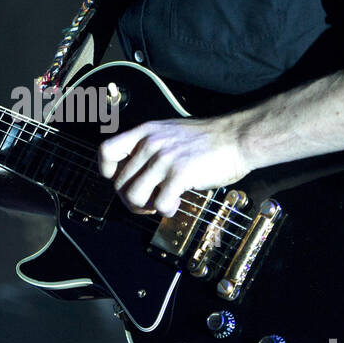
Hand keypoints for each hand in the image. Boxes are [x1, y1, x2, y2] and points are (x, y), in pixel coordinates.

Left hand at [98, 113, 251, 217]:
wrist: (237, 137)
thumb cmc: (208, 138)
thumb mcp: (170, 132)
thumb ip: (151, 147)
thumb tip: (137, 173)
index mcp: (145, 132)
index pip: (106, 150)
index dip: (107, 171)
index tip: (118, 180)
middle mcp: (150, 144)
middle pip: (119, 182)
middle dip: (131, 200)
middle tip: (147, 203)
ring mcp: (163, 158)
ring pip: (133, 195)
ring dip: (145, 207)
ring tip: (160, 205)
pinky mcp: (179, 174)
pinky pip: (160, 203)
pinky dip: (166, 210)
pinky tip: (177, 204)